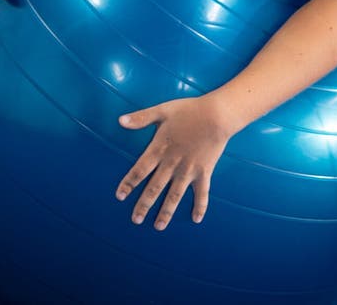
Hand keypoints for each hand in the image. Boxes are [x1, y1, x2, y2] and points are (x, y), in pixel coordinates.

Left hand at [115, 96, 231, 230]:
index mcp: (160, 149)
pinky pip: (202, 193)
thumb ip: (141, 118)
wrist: (216, 115)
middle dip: (144, 205)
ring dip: (166, 212)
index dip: (129, 183)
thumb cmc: (189, 110)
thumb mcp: (162, 110)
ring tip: (158, 226)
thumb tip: (120, 121)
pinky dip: (200, 206)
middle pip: (155, 188)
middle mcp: (172, 164)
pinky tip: (196, 219)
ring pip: (175, 196)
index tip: (120, 196)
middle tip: (136, 219)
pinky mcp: (204, 172)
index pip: (139, 170)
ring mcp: (189, 170)